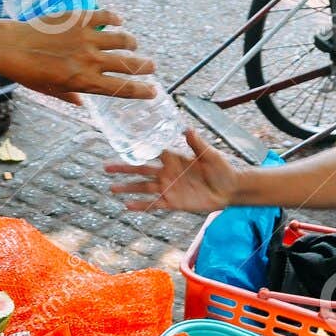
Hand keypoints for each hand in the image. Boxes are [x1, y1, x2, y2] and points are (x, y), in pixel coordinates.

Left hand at [0, 11, 157, 103]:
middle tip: (151, 67)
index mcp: (85, 82)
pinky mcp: (80, 18)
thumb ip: (70, 96)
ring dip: (131, 42)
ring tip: (133, 44)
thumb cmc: (28, 73)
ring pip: (122, 39)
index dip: (141, 91)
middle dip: (144, 67)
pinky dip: (115, 18)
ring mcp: (86, 38)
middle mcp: (90, 60)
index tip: (153, 91)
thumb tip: (82, 104)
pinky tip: (118, 21)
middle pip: (128, 64)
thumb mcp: (50, 91)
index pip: (122, 89)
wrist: (11, 46)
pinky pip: (106, 16)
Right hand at [106, 130, 241, 212]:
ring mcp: (168, 188)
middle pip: (140, 170)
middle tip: (106, 168)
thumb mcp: (210, 154)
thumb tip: (187, 129)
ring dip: (128, 188)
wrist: (229, 189)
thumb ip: (197, 144)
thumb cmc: (221, 168)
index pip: (151, 151)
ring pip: (143, 188)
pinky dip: (141, 205)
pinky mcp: (173, 202)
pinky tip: (128, 206)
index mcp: (173, 157)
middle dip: (124, 169)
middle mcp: (167, 172)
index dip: (137, 147)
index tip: (121, 143)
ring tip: (112, 188)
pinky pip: (154, 204)